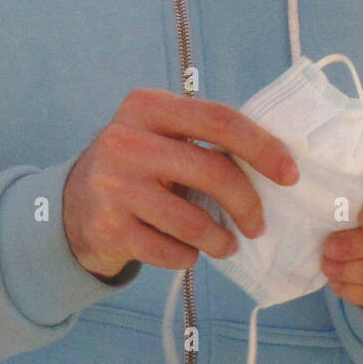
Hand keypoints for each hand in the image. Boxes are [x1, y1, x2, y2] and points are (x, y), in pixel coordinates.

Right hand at [62, 89, 299, 279]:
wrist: (73, 207)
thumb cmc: (136, 168)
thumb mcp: (160, 136)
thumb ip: (203, 138)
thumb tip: (274, 162)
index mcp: (148, 106)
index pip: (218, 119)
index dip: (261, 146)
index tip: (289, 174)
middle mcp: (126, 140)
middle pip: (213, 170)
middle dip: (247, 203)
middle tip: (259, 224)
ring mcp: (115, 186)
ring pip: (193, 220)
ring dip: (220, 240)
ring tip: (225, 244)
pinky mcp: (109, 228)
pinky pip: (170, 251)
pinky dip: (189, 257)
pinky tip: (187, 252)